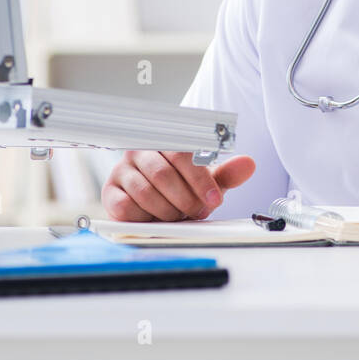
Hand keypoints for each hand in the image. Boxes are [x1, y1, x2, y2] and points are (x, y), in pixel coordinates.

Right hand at [102, 150, 256, 221]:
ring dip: (168, 210)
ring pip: (146, 192)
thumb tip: (248, 164)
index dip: (200, 180)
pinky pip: (126, 206)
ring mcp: (122, 171)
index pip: (182, 154)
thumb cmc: (182, 189)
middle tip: (197, 212)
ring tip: (178, 215)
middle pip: (163, 174)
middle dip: (185, 199)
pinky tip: (155, 217)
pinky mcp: (110, 192)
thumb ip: (227, 174)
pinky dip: (145, 217)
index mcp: (165, 141)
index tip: (214, 199)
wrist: (156, 205)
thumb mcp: (208, 182)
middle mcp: (140, 151)